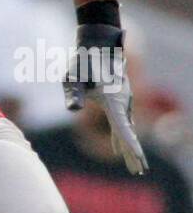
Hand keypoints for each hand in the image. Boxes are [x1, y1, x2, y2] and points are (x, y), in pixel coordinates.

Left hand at [64, 23, 147, 174]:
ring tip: (135, 166)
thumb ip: (74, 93)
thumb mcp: (73, 76)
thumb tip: (73, 109)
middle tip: (140, 171)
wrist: (98, 40)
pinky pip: (121, 123)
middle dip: (133, 152)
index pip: (123, 128)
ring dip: (130, 147)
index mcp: (113, 100)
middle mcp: (122, 102)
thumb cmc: (83, 59)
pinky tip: (118, 148)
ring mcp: (122, 100)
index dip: (129, 146)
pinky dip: (122, 136)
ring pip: (127, 128)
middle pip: (129, 132)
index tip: (138, 160)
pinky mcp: (117, 98)